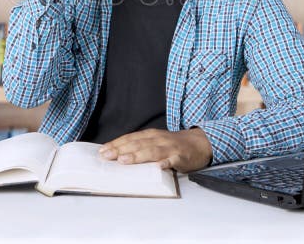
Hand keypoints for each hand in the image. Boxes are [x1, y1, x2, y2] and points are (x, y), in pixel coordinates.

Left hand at [98, 128, 212, 172]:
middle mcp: (158, 139)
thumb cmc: (174, 145)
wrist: (200, 143)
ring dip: (137, 156)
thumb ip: (141, 147)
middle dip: (121, 149)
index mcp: (151, 136)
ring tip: (125, 161)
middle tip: (107, 156)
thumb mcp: (156, 142)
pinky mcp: (181, 157)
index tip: (102, 151)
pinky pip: (172, 160)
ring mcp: (169, 148)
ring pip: (152, 151)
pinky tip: (158, 167)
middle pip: (137, 144)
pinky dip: (165, 163)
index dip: (116, 144)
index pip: (130, 139)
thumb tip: (119, 155)